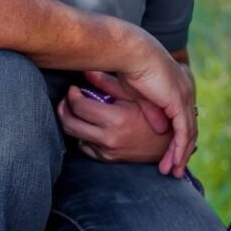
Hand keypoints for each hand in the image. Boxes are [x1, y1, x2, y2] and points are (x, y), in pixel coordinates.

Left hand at [58, 70, 176, 165]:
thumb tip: (88, 70)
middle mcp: (110, 138)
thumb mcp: (133, 97)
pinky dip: (83, 136)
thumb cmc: (152, 115)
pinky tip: (87, 126)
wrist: (166, 144)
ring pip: (75, 136)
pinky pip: (85, 147)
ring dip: (71, 122)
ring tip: (74, 111)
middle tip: (66, 100)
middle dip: (63, 110)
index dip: (72, 96)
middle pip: (70, 124)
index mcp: (117, 119)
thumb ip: (108, 84)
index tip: (73, 90)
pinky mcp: (107, 159)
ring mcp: (107, 151)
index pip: (80, 107)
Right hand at [111, 36, 197, 176]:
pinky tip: (174, 161)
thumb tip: (160, 129)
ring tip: (171, 171)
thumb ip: (152, 112)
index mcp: (178, 89)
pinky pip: (183, 132)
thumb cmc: (130, 69)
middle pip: (188, 130)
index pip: (183, 120)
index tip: (167, 155)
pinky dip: (179, 148)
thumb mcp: (141, 97)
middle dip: (180, 152)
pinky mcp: (179, 102)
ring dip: (180, 155)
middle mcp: (186, 93)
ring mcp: (185, 97)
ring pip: (188, 134)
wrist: (132, 53)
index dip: (176, 139)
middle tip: (172, 169)